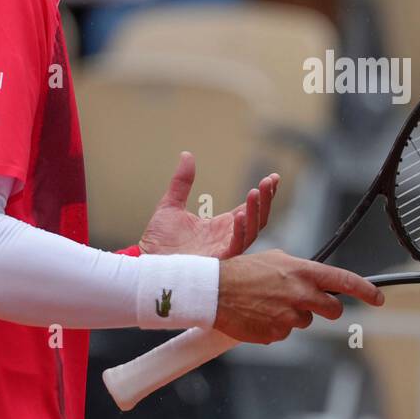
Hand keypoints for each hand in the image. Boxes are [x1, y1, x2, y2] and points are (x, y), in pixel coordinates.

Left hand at [139, 151, 278, 257]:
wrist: (147, 263)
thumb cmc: (158, 241)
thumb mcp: (171, 205)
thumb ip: (181, 182)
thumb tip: (187, 154)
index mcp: (222, 226)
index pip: (250, 208)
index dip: (263, 194)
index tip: (272, 177)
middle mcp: (228, 238)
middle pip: (257, 218)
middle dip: (266, 199)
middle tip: (270, 180)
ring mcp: (225, 250)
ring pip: (252, 230)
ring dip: (256, 211)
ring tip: (256, 191)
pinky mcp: (219, 261)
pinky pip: (237, 245)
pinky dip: (241, 229)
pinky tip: (241, 213)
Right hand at [214, 249, 384, 343]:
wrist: (213, 291)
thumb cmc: (242, 272)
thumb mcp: (276, 260)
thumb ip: (300, 271)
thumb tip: (315, 279)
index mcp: (303, 272)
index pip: (344, 281)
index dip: (366, 291)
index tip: (378, 298)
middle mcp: (301, 294)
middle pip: (332, 310)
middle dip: (325, 309)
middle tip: (307, 304)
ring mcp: (289, 317)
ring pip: (305, 322)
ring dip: (293, 316)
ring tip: (268, 304)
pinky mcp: (276, 334)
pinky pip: (285, 333)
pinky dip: (275, 327)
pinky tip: (259, 315)